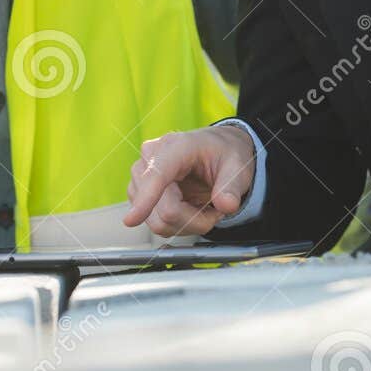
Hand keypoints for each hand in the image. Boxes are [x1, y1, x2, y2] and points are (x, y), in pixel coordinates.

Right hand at [124, 123, 256, 236]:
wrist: (216, 151)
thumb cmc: (224, 154)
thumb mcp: (238, 167)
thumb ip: (233, 187)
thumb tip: (227, 205)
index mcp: (176, 146)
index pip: (156, 175)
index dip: (145, 200)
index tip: (131, 220)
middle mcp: (151, 158)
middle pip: (163, 209)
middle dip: (193, 220)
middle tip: (216, 211)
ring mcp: (142, 176)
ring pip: (157, 221)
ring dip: (186, 224)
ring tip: (204, 208)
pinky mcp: (139, 193)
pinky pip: (155, 222)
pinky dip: (176, 224)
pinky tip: (190, 209)